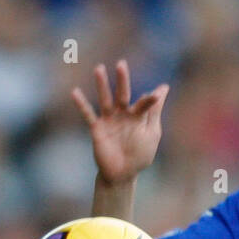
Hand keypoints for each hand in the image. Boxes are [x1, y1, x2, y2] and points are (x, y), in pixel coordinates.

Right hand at [72, 59, 168, 185]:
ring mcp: (108, 120)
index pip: (144, 104)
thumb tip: (164, 88)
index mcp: (137, 116)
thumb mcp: (151, 134)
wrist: (122, 174)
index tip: (157, 94)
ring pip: (105, 100)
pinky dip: (82, 104)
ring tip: (99, 68)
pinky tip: (75, 92)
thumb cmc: (140, 155)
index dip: (151, 100)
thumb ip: (155, 112)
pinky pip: (88, 115)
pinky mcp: (97, 129)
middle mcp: (122, 115)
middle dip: (122, 81)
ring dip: (102, 85)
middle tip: (121, 64)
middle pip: (122, 95)